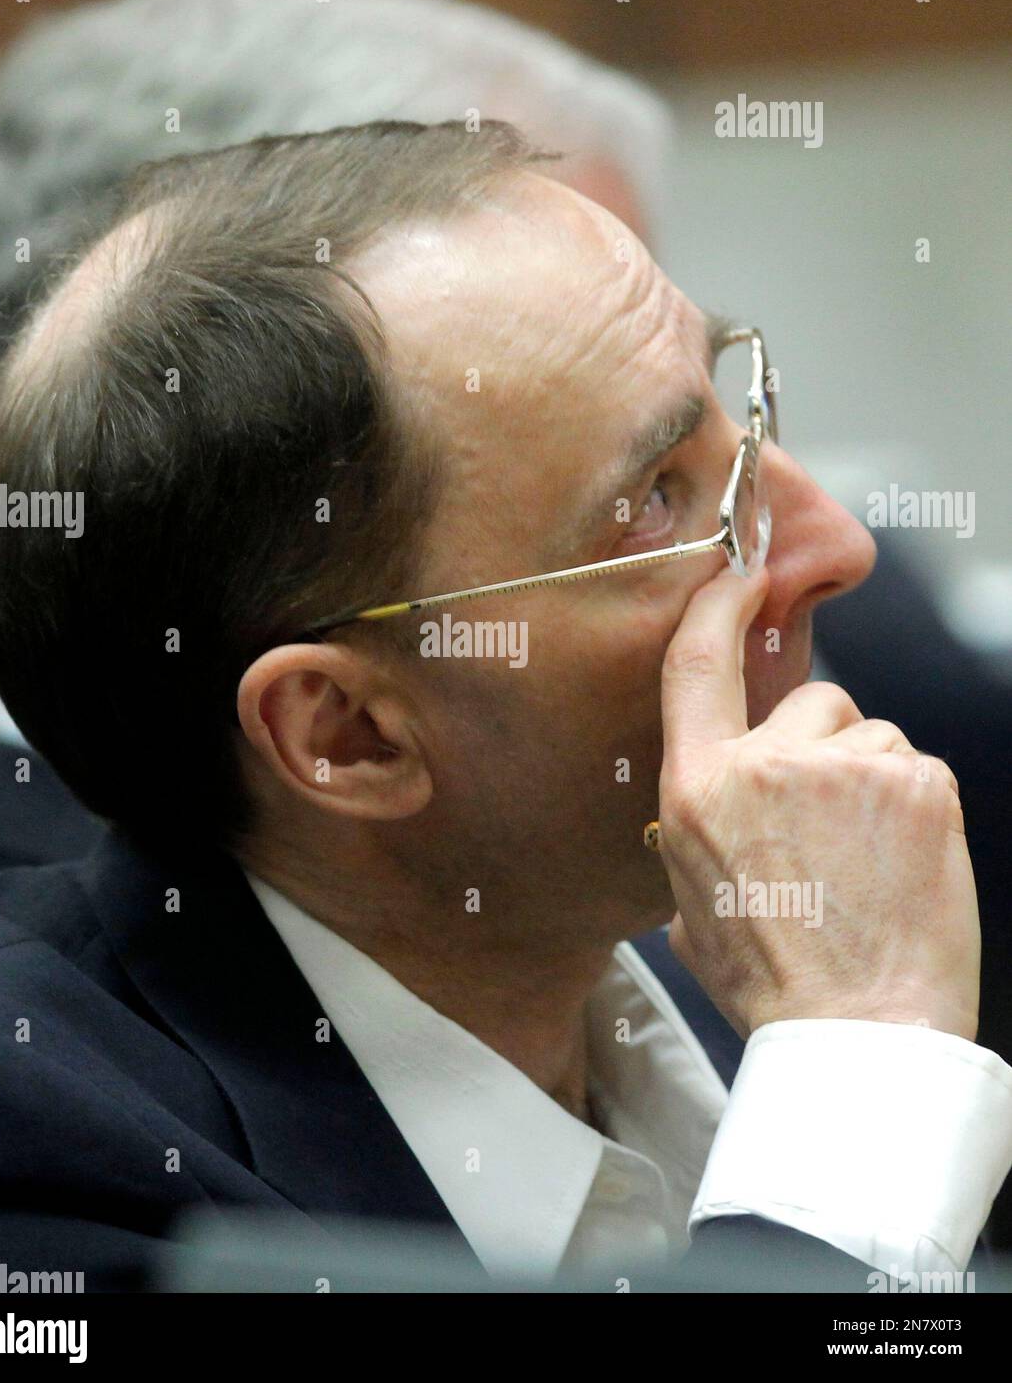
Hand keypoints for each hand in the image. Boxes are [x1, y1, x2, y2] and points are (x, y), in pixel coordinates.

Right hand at [657, 565, 979, 1041]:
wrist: (858, 1034)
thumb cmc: (773, 984)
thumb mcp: (689, 906)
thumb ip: (697, 833)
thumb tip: (715, 810)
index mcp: (697, 790)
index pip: (696, 665)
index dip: (716, 606)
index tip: (737, 572)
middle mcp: (765, 764)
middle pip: (809, 703)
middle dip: (822, 747)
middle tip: (830, 830)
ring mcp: (847, 767)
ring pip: (869, 736)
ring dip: (870, 781)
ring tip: (867, 863)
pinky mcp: (917, 781)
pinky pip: (915, 766)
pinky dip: (913, 805)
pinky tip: (901, 865)